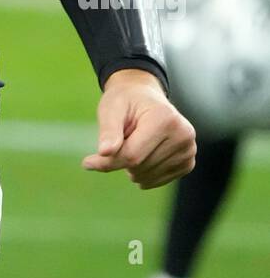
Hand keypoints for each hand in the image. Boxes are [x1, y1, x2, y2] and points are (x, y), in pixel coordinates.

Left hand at [82, 69, 196, 189]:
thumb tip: (105, 152)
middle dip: (121, 159)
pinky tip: (143, 154)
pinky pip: (157, 181)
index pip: (132, 155)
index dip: (107, 161)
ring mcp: (189, 150)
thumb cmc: (125, 101)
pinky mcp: (188, 162)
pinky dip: (143, 173)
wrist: (143, 96)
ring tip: (134, 142)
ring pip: (147, 177)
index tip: (88, 162)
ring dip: (132, 166)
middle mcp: (184, 135)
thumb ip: (108, 130)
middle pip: (139, 167)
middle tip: (121, 138)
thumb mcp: (111, 109)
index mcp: (165, 118)